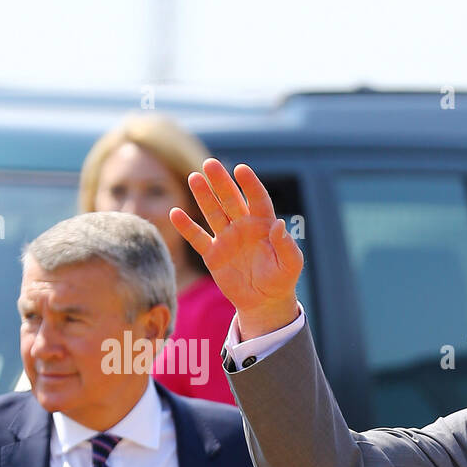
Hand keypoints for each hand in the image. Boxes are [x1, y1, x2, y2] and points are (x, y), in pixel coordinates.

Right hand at [169, 159, 302, 338]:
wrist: (265, 302)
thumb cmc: (282, 280)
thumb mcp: (291, 264)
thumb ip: (287, 245)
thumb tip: (280, 224)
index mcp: (264, 225)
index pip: (257, 200)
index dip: (250, 185)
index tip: (241, 170)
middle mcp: (243, 226)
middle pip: (231, 200)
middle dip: (221, 182)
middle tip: (210, 164)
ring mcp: (226, 238)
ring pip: (213, 213)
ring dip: (203, 197)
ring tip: (194, 178)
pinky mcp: (213, 254)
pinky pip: (198, 238)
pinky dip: (186, 227)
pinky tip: (175, 213)